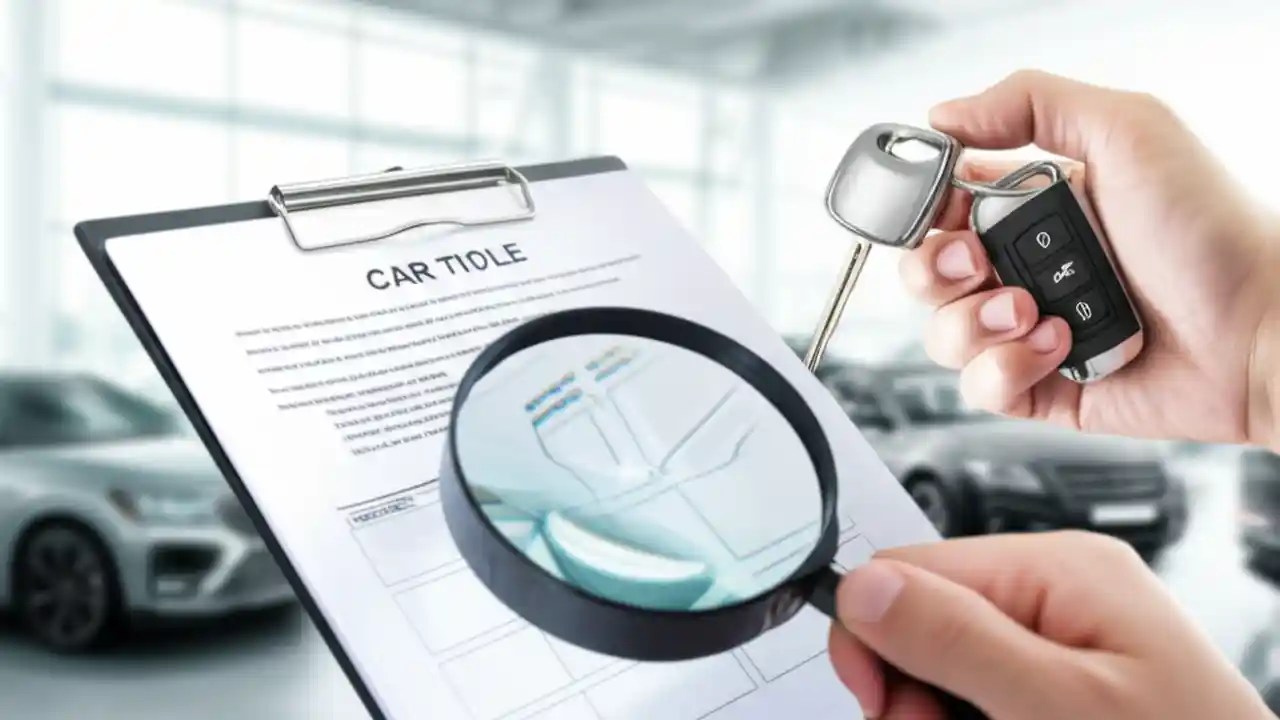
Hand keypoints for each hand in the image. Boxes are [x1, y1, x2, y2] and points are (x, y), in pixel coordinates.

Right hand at [826, 532, 1270, 718]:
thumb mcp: (1058, 705)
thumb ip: (958, 639)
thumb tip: (862, 585)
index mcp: (1061, 567)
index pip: (909, 567)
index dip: (876, 638)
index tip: (884, 706)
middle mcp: (1062, 586)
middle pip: (922, 617)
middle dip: (915, 686)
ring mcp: (1067, 633)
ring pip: (944, 661)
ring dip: (940, 710)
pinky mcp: (1068, 678)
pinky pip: (983, 685)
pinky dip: (973, 716)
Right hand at [901, 70, 1279, 449]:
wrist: (1259, 333)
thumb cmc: (1212, 232)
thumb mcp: (1128, 129)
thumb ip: (1031, 102)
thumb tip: (944, 116)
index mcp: (1036, 204)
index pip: (942, 203)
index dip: (922, 208)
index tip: (934, 209)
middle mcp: (1027, 265)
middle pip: (926, 271)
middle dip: (934, 269)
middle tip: (977, 263)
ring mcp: (1029, 328)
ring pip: (942, 333)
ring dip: (976, 323)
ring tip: (1036, 311)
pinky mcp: (1041, 385)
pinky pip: (979, 386)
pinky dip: (1005, 369)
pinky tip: (1056, 348)